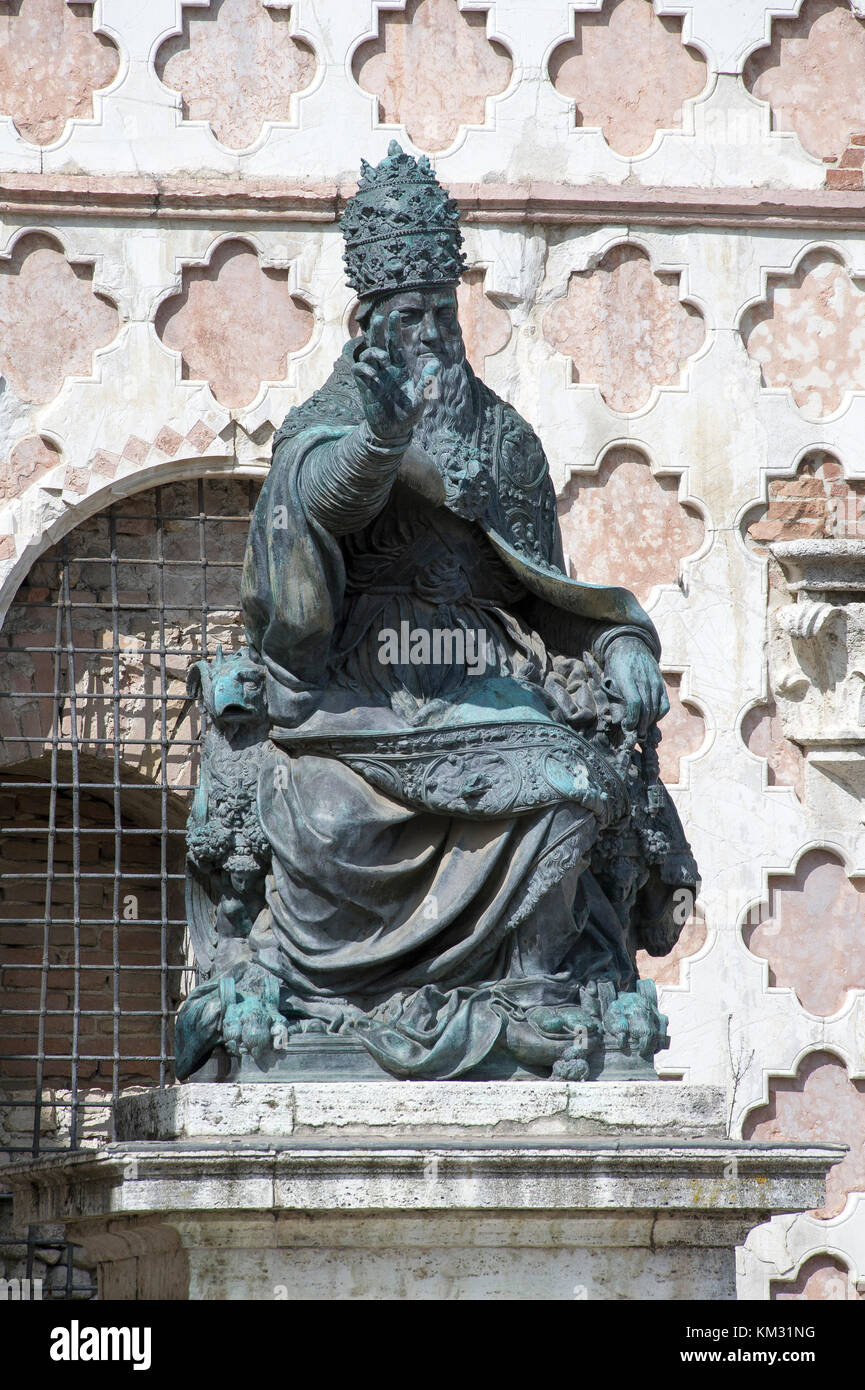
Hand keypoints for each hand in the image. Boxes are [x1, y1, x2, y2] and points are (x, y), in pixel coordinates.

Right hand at [352, 309, 438, 444]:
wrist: (394, 432)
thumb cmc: (408, 415)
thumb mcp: (421, 399)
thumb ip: (426, 381)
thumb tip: (436, 363)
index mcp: (400, 368)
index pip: (395, 344)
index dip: (394, 329)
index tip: (395, 314)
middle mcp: (386, 369)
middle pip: (379, 343)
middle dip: (378, 330)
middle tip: (379, 317)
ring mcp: (375, 377)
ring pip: (368, 354)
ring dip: (374, 351)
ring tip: (384, 358)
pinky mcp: (365, 387)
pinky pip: (359, 370)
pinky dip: (363, 367)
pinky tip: (372, 373)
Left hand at [604, 635, 668, 740]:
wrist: (629, 645)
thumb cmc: (615, 667)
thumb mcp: (609, 680)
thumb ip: (614, 699)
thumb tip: (618, 722)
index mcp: (627, 679)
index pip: (635, 703)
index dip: (632, 718)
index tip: (627, 727)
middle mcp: (643, 680)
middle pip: (646, 709)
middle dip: (641, 725)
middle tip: (635, 735)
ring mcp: (655, 681)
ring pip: (656, 708)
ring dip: (649, 723)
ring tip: (642, 731)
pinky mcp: (661, 684)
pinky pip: (664, 705)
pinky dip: (659, 715)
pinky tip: (651, 719)